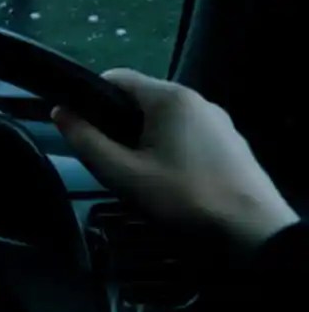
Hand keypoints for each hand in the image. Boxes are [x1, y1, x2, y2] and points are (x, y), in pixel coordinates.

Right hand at [53, 69, 297, 252]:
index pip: (116, 77)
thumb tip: (60, 112)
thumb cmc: (182, 199)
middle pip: (141, 101)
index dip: (89, 99)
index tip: (80, 130)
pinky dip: (170, 151)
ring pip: (164, 121)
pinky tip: (171, 183)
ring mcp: (218, 121)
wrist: (251, 233)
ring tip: (139, 178)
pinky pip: (187, 136)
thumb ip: (86, 141)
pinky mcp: (231, 143)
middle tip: (109, 164)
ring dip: (144, 141)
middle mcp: (197, 99)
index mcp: (169, 98)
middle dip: (119, 126)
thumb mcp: (122, 174)